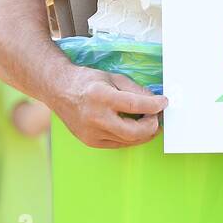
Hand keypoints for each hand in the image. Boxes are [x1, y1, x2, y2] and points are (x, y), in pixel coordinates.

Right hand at [52, 66, 167, 148]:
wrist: (59, 90)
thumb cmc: (86, 81)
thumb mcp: (112, 78)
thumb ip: (135, 89)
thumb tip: (154, 101)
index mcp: (101, 96)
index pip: (134, 105)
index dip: (153, 105)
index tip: (164, 103)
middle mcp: (95, 118)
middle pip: (133, 131)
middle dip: (151, 126)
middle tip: (157, 117)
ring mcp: (92, 133)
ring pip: (128, 141)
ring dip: (143, 133)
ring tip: (149, 122)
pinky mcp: (91, 142)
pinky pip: (118, 144)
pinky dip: (130, 138)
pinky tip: (134, 128)